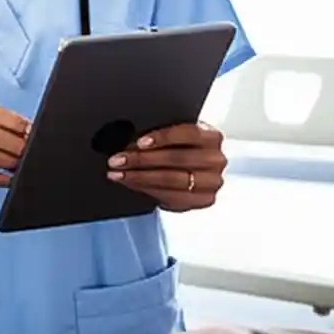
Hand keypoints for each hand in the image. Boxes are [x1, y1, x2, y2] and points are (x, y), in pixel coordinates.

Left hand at [107, 121, 225, 211]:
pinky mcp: (203, 200)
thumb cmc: (181, 147)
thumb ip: (161, 135)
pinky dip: (147, 189)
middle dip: (142, 159)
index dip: (163, 137)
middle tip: (118, 160)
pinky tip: (130, 183)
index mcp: (211, 136)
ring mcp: (212, 182)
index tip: (140, 142)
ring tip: (118, 173)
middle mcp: (216, 159)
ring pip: (172, 179)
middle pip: (177, 158)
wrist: (196, 169)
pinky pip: (172, 196)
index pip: (189, 133)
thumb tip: (130, 139)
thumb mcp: (175, 136)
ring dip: (139, 176)